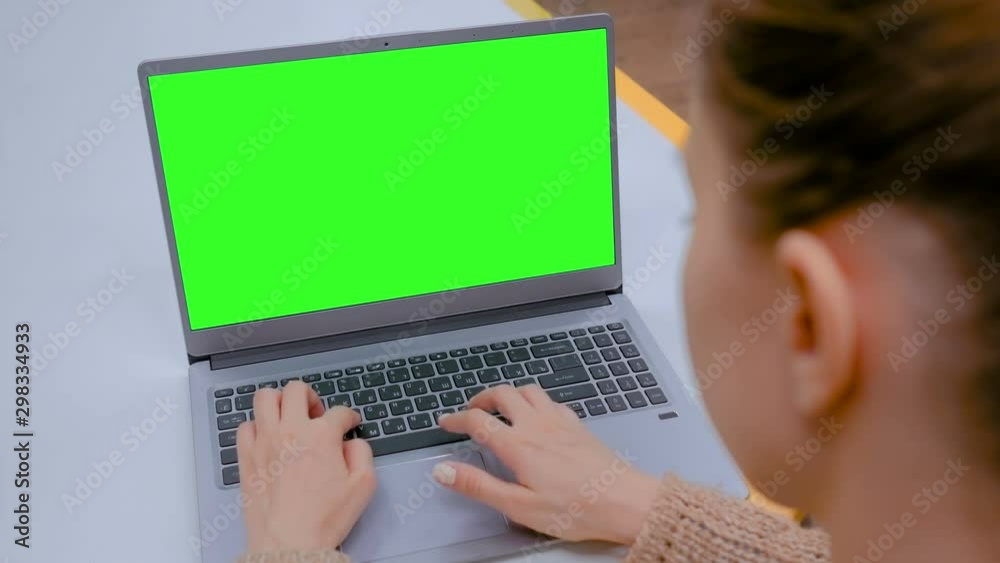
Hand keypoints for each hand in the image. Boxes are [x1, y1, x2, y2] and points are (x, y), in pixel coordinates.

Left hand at [237, 382, 375, 551]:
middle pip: (297, 390)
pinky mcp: (246, 456)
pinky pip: (245, 425)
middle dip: (311, 397)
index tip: (348, 424)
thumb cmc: (323, 520)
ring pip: (265, 398)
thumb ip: (363, 453)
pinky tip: (267, 438)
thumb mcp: (363, 486)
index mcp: (321, 436)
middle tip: (316, 414)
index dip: (348, 417)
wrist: (289, 543)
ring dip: (280, 402)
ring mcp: (264, 442)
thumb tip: (351, 442)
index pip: (339, 411)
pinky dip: (257, 426)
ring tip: (289, 417)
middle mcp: (291, 431)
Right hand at [435, 385, 659, 544]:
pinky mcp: (578, 426)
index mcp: (519, 446)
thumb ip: (479, 486)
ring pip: (528, 390)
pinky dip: (535, 401)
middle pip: (503, 394)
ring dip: (509, 394)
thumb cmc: (577, 509)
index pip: (478, 421)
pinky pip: (551, 400)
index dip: (456, 418)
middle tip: (471, 410)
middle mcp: (538, 426)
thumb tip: (444, 471)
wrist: (624, 501)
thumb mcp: (519, 506)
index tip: (446, 422)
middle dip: (481, 398)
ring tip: (500, 407)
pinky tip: (538, 415)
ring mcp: (560, 422)